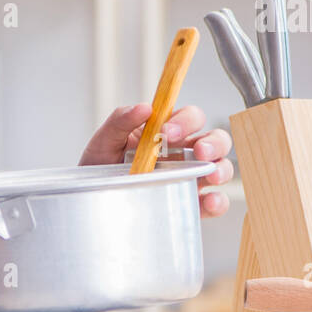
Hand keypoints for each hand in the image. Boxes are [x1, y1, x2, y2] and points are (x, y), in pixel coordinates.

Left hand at [80, 103, 233, 218]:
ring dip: (221, 169)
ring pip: (220, 167)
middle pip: (215, 139)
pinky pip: (213, 202)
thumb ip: (120, 121)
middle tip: (199, 151)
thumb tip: (143, 108)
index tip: (167, 132)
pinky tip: (209, 202)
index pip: (189, 117)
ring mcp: (190, 178)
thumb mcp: (104, 141)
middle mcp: (184, 153)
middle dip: (213, 143)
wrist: (90, 199)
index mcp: (167, 132)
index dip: (185, 121)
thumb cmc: (101, 166)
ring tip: (210, 175)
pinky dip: (218, 202)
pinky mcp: (191, 203)